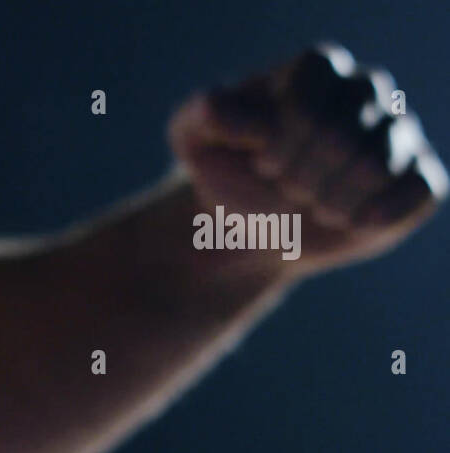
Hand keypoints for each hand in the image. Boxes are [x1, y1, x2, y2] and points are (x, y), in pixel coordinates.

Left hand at [168, 43, 445, 277]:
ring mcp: (398, 133)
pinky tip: (345, 220)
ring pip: (378, 166)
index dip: (279, 146)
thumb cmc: (226, 171)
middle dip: (298, 178)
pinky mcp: (419, 180)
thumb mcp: (193, 137)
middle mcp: (367, 91)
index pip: (308, 102)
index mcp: (317, 70)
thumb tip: (233, 113)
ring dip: (328, 201)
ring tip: (311, 203)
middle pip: (341, 136)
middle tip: (285, 187)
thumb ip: (205, 114)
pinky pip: (419, 192)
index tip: (262, 162)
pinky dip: (372, 217)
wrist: (250, 224)